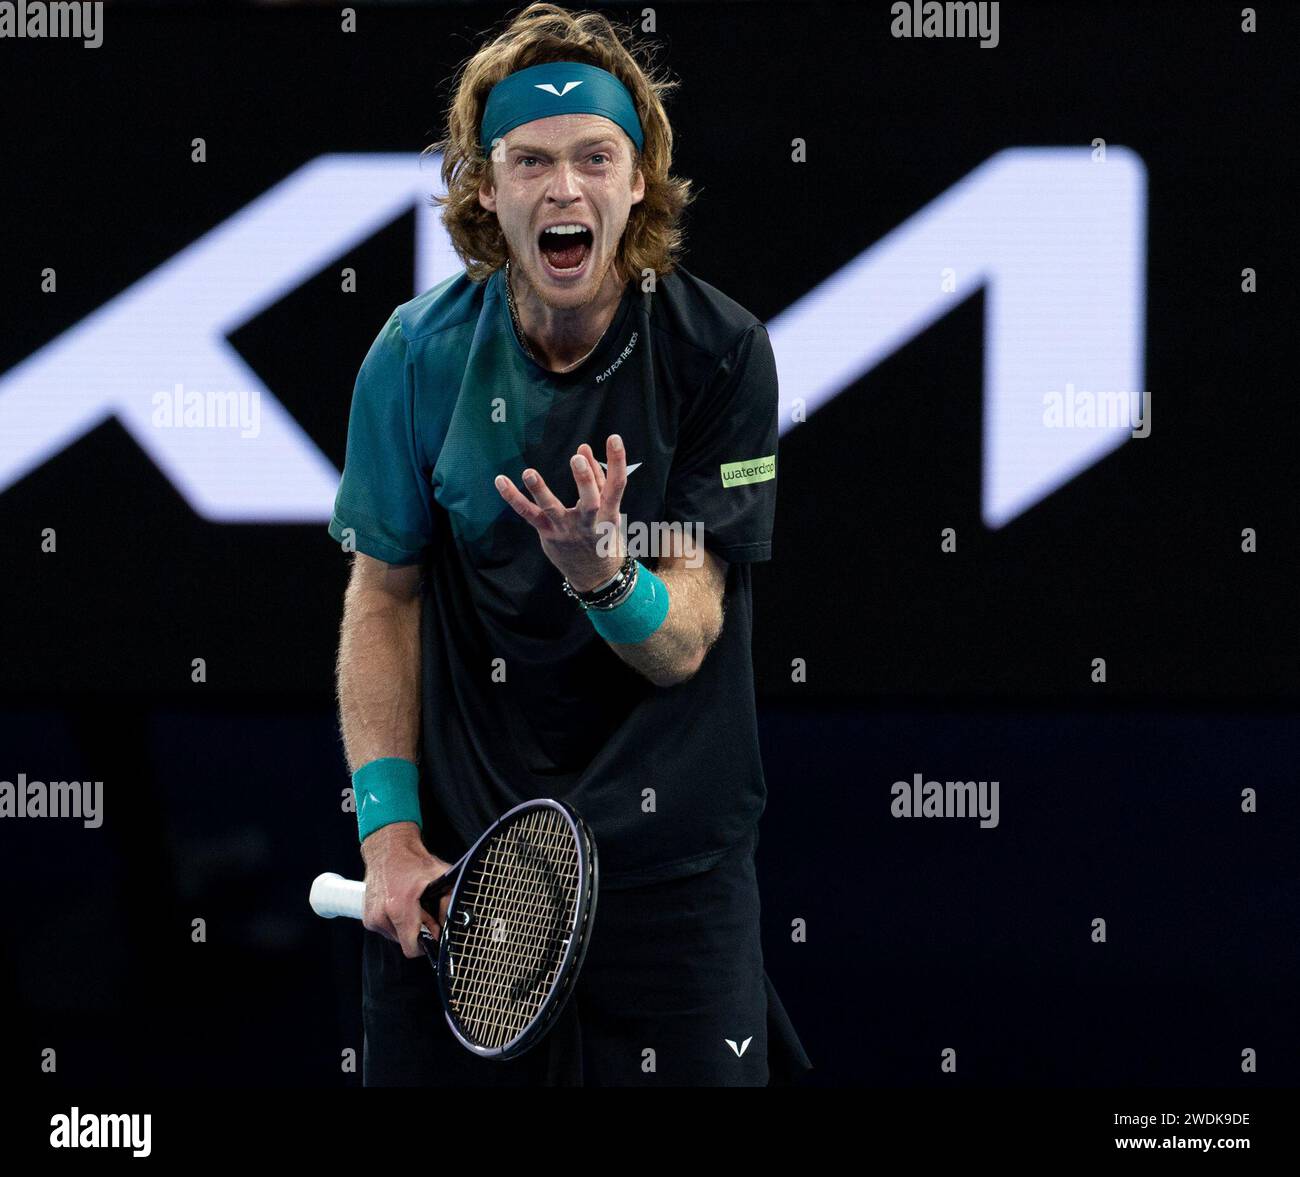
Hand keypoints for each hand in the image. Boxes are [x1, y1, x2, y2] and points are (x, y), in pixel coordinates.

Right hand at [360, 821, 451, 958]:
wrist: (387, 848)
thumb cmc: (411, 860)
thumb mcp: (439, 876)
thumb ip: (449, 900)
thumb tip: (453, 922)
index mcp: (399, 907)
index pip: (411, 948)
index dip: (426, 943)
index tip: (432, 931)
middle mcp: (381, 916)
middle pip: (406, 942)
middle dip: (418, 932)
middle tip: (424, 912)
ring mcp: (372, 918)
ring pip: (396, 937)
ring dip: (406, 927)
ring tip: (412, 906)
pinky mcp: (368, 918)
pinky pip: (387, 930)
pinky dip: (396, 922)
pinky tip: (400, 905)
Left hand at [495, 434, 628, 590]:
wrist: (595, 576)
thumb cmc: (602, 537)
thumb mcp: (609, 511)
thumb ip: (597, 478)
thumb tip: (583, 448)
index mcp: (609, 513)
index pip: (617, 485)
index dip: (618, 461)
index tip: (614, 438)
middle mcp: (589, 522)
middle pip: (589, 501)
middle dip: (584, 481)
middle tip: (577, 460)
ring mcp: (567, 529)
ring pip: (552, 509)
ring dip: (540, 491)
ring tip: (528, 473)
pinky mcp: (548, 534)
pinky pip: (529, 514)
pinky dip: (513, 498)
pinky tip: (501, 481)